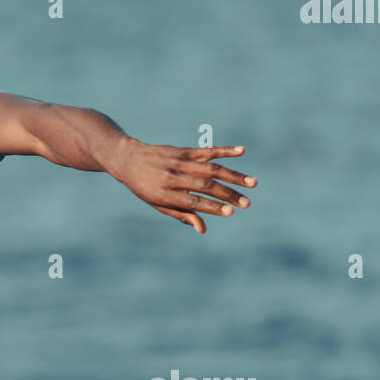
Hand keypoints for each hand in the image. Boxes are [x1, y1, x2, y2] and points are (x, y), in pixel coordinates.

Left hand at [108, 137, 256, 233]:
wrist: (127, 159)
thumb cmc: (144, 187)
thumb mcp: (157, 204)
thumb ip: (181, 215)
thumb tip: (203, 229)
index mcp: (164, 194)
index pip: (192, 202)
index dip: (212, 207)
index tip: (231, 212)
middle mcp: (172, 176)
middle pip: (205, 186)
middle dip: (228, 195)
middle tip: (247, 203)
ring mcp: (179, 161)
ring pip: (210, 168)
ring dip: (233, 175)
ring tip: (252, 183)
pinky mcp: (183, 150)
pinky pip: (206, 150)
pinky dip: (225, 150)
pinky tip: (241, 151)